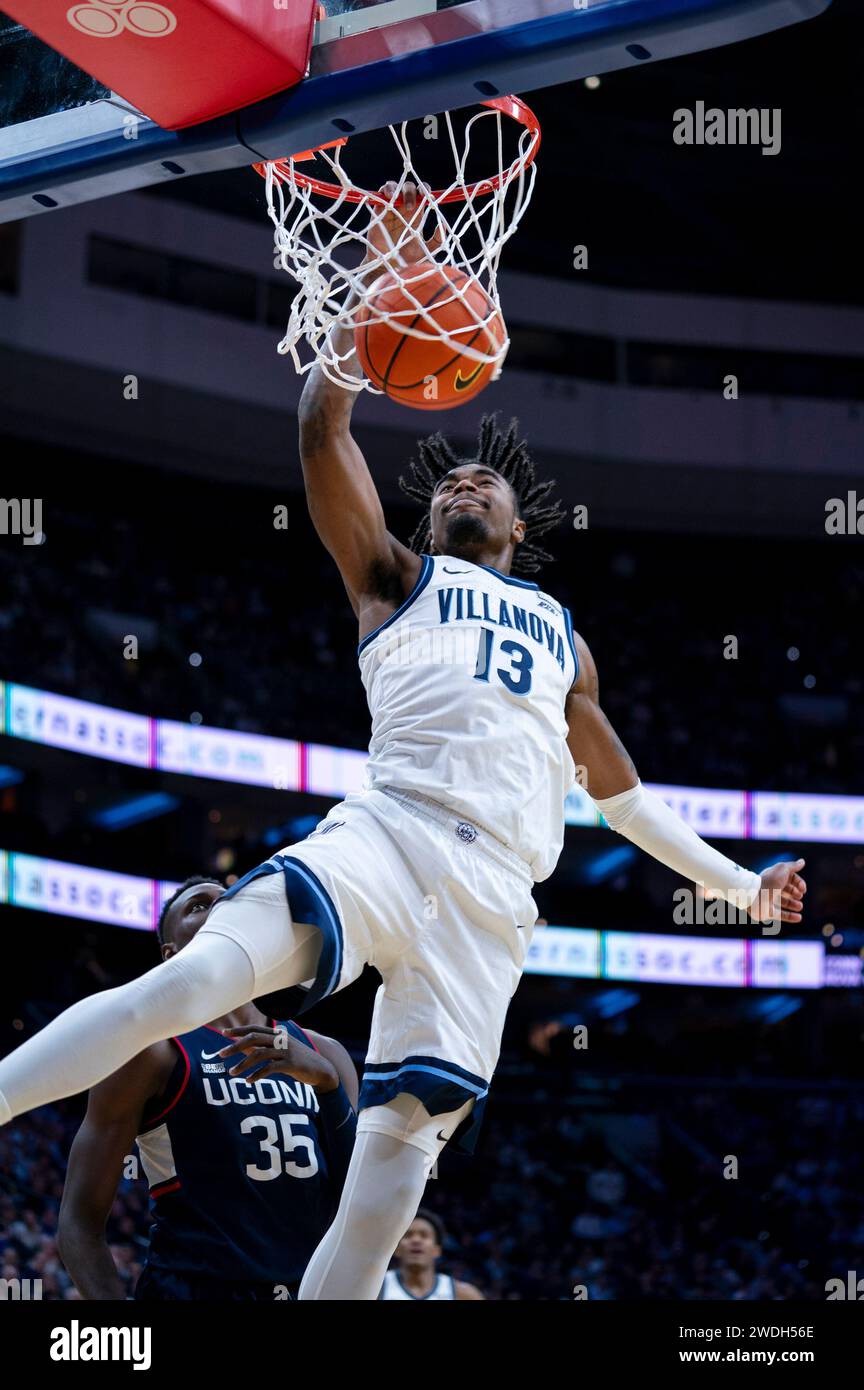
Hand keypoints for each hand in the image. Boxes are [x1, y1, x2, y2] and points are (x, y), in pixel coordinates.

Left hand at [218, 1025, 338, 1091]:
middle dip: (235, 1046)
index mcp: (278, 1034)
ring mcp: (286, 1051)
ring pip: (259, 1054)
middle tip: (221, 1055)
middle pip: (253, 1039)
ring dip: (243, 1064)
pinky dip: (257, 1075)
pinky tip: (249, 1081)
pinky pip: (269, 1068)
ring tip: (232, 1072)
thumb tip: (243, 1048)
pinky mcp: (291, 1064)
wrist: (321, 1070)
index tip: (223, 1033)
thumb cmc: (298, 1061)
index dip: (238, 1031)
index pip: (254, 1029)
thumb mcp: (282, 1051)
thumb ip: (265, 1048)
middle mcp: (281, 1039)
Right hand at [363, 180, 441, 274]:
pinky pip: (381, 195)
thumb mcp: (426, 251)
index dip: (424, 190)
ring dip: (398, 189)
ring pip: (394, 187)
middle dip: (412, 191)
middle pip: (409, 188)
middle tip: (412, 206)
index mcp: (416, 214)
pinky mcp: (378, 212)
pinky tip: (390, 196)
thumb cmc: (408, 261)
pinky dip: (385, 190)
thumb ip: (437, 240)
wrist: (390, 269)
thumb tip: (443, 225)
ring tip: (400, 201)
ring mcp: (390, 209)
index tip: (429, 198)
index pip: (421, 194)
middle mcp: (403, 209)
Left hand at [747, 858, 806, 924]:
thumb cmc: (769, 882)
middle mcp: (772, 888)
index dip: (798, 883)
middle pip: (787, 890)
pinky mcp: (768, 912)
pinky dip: (791, 917)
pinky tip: (799, 917)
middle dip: (796, 893)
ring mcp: (770, 901)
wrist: (754, 897)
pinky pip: (781, 915)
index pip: (790, 878)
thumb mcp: (783, 870)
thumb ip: (793, 866)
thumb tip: (802, 862)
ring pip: (784, 902)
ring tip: (799, 906)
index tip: (803, 889)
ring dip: (794, 904)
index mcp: (775, 877)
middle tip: (800, 895)